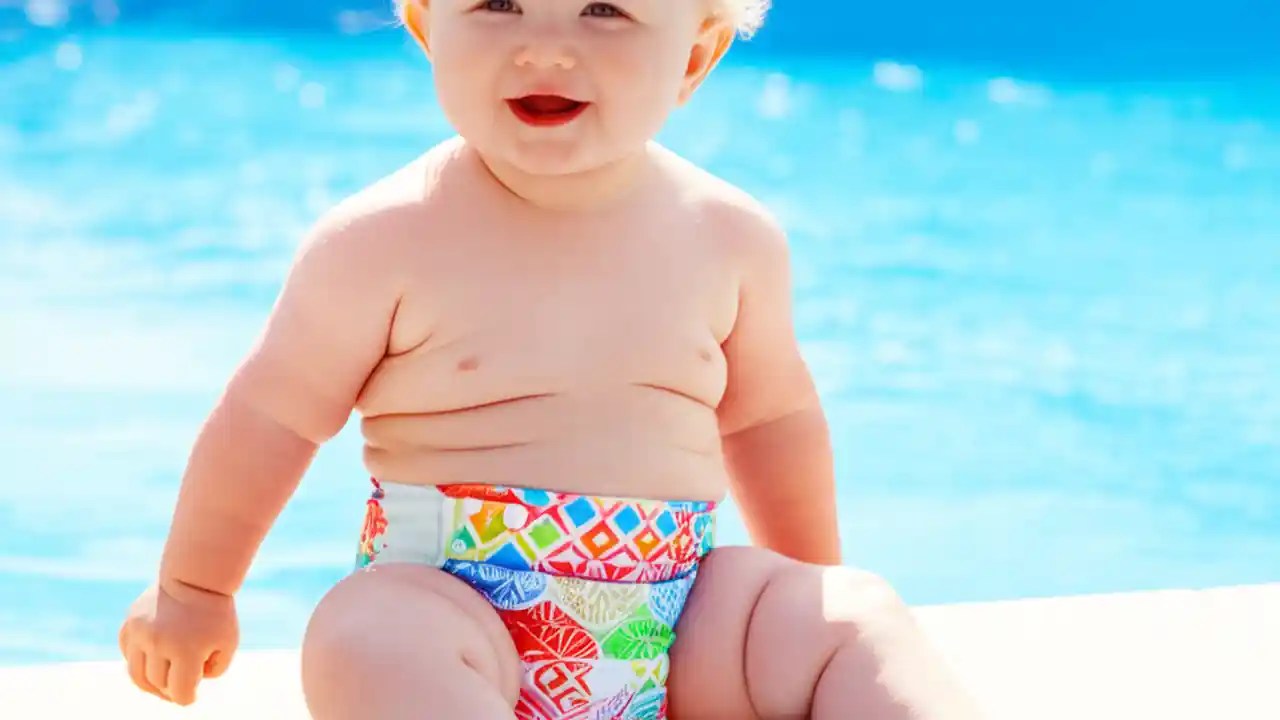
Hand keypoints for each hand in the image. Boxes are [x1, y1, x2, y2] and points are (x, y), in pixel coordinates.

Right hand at [118, 578, 238, 704]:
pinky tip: (152, 660)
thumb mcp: (228, 642)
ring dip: (150, 684)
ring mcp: (140, 633)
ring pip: (136, 675)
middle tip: (180, 685)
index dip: (187, 698)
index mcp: (186, 650)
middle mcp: (159, 643)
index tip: (192, 695)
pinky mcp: (129, 624)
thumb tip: (188, 686)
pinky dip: (137, 662)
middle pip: (159, 683)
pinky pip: (127, 654)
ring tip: (162, 683)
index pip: (180, 692)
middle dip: (171, 689)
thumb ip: (213, 671)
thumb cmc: (216, 612)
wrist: (196, 576)